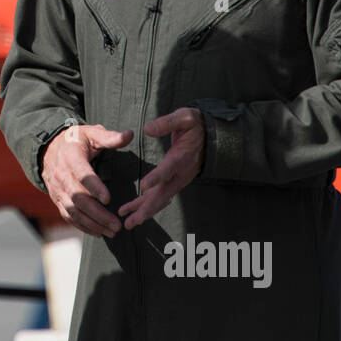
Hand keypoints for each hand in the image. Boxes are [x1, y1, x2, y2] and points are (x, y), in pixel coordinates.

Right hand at [41, 124, 133, 237]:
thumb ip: (110, 137)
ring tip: (111, 232)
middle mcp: (61, 176)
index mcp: (71, 158)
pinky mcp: (57, 199)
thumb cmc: (76, 140)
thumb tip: (130, 135)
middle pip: (78, 199)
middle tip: (117, 224)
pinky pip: (68, 216)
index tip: (109, 199)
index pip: (82, 175)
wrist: (48, 147)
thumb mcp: (91, 133)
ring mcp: (57, 190)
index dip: (94, 187)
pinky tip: (98, 233)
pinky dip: (82, 226)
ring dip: (92, 224)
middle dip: (98, 214)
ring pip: (73, 211)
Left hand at [117, 107, 204, 228]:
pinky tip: (133, 213)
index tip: (143, 186)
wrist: (211, 136)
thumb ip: (167, 123)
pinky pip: (161, 197)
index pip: (168, 169)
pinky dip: (147, 206)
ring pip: (161, 199)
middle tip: (131, 221)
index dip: (156, 178)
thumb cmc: (195, 125)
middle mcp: (181, 173)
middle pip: (163, 194)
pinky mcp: (175, 182)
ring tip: (128, 223)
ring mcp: (178, 180)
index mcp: (182, 157)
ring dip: (144, 212)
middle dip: (146, 208)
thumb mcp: (185, 118)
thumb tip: (147, 129)